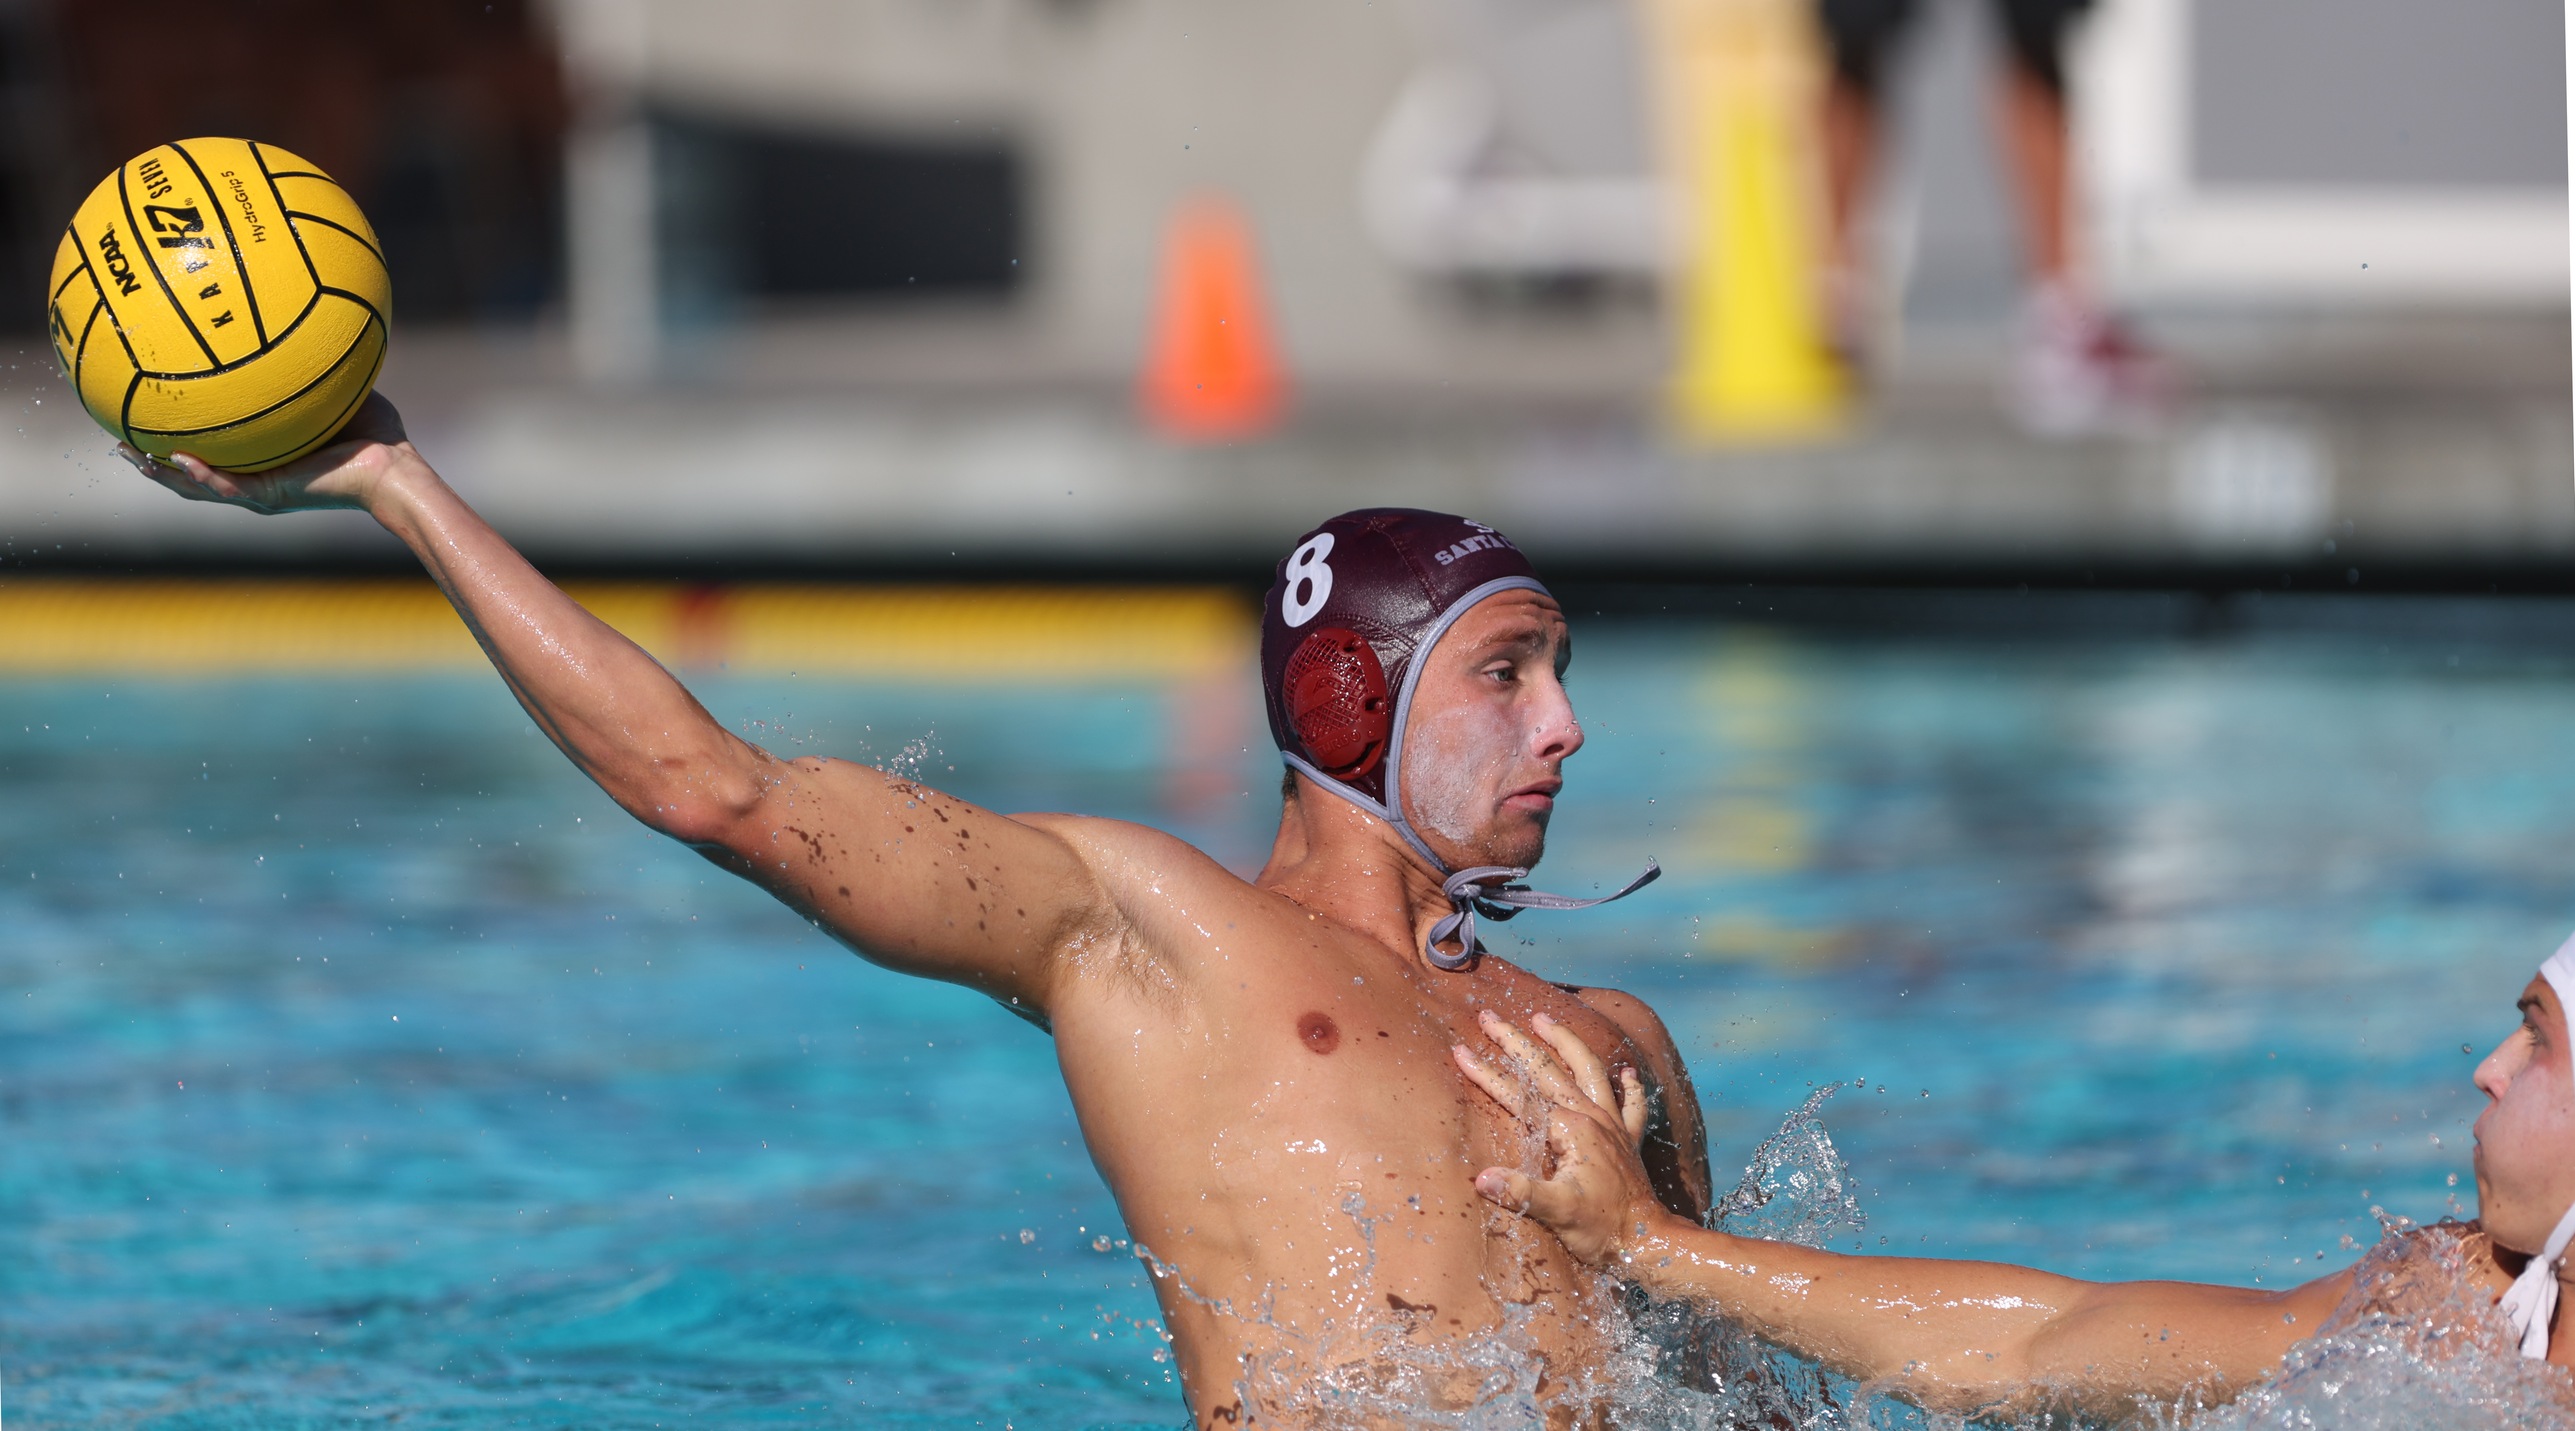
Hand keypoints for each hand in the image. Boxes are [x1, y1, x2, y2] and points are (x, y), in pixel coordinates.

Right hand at [119, 391, 421, 515]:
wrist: (395, 469)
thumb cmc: (375, 434)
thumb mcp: (333, 390)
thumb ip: (310, 366)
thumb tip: (297, 322)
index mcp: (263, 460)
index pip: (212, 451)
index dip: (176, 440)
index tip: (147, 419)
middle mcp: (255, 479)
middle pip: (188, 474)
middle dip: (152, 460)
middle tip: (119, 440)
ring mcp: (260, 490)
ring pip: (195, 487)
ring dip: (162, 472)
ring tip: (130, 453)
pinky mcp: (273, 495)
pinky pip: (228, 488)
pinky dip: (201, 476)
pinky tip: (178, 459)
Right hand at [1452, 1009, 1664, 1264]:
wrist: (1649, 1243)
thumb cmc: (1601, 1229)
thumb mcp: (1556, 1212)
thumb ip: (1520, 1192)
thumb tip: (1481, 1179)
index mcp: (1569, 1129)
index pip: (1517, 1095)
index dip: (1486, 1074)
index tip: (1459, 1051)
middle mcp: (1591, 1118)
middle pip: (1547, 1069)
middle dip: (1515, 1041)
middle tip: (1488, 1016)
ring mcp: (1613, 1127)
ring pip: (1587, 1070)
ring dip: (1565, 1041)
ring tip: (1543, 1018)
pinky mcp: (1628, 1142)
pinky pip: (1632, 1105)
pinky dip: (1628, 1086)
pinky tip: (1626, 1072)